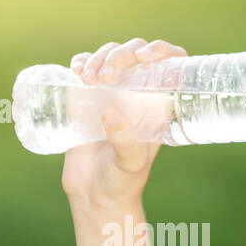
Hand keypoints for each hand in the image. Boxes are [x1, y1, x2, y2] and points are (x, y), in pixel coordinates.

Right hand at [61, 37, 187, 209]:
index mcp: (158, 104)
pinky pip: (86, 67)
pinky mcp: (87, 96)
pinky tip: (75, 69)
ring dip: (98, 58)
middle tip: (105, 76)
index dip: (162, 51)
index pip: (170, 65)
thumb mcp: (129, 164)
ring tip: (88, 79)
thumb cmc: (122, 182)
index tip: (145, 56)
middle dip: (121, 55)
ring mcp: (112, 92)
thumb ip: (124, 141)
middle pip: (135, 54)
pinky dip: (80, 61)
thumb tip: (110, 112)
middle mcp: (138, 93)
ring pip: (110, 55)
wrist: (94, 195)